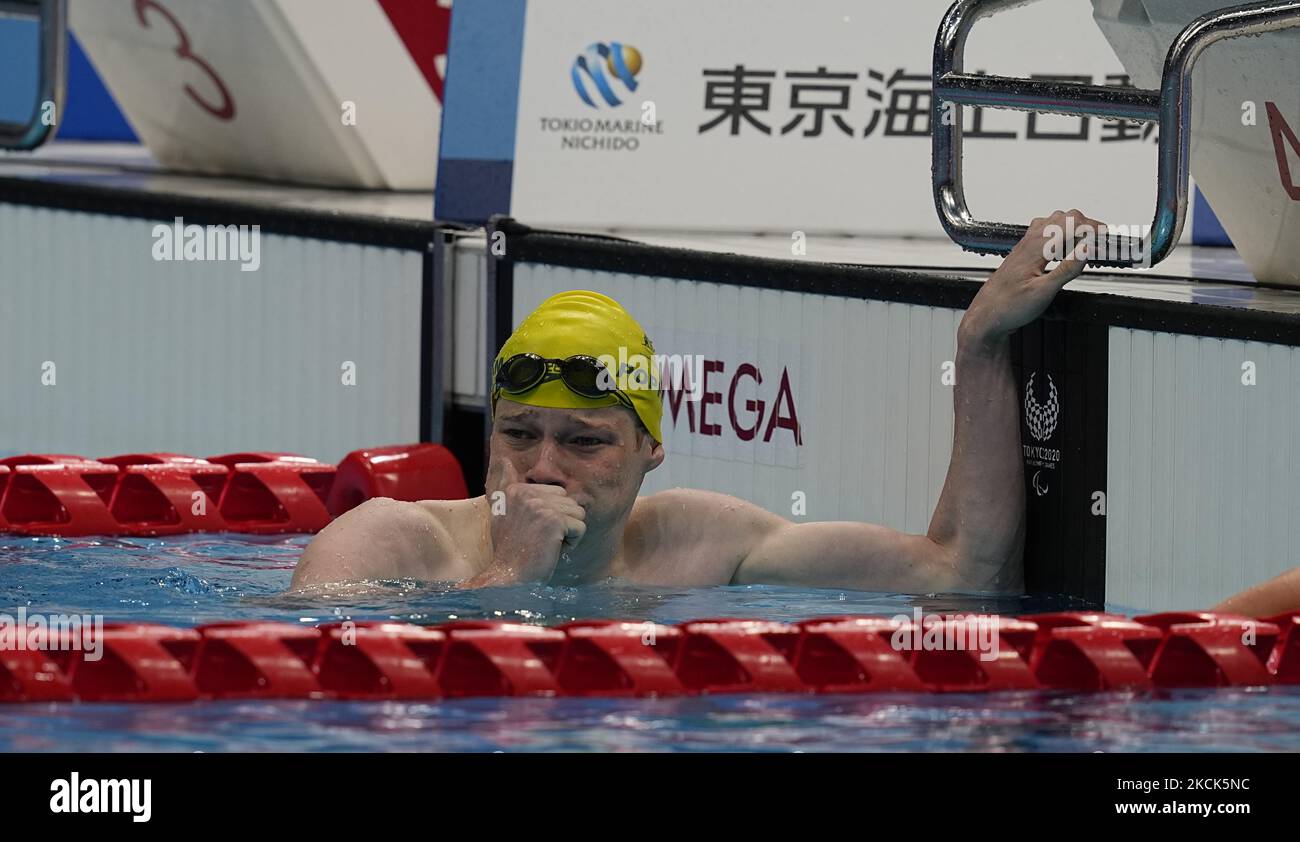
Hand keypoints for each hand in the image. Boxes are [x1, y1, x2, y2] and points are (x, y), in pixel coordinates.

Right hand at [481, 458, 585, 583]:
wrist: (509, 578)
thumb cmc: (510, 550)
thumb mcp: (502, 513)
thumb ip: (504, 486)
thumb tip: (504, 459)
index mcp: (516, 489)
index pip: (557, 494)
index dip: (551, 516)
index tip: (531, 532)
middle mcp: (526, 493)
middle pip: (570, 502)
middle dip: (562, 524)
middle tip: (540, 540)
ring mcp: (540, 506)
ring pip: (578, 514)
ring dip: (568, 534)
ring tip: (546, 545)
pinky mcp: (554, 521)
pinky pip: (581, 528)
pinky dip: (572, 543)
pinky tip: (552, 551)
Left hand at [960, 209, 1105, 346]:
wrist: (986, 316)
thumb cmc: (1008, 307)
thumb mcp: (1044, 292)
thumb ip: (1067, 269)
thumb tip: (1088, 248)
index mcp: (1036, 248)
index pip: (1070, 223)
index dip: (1093, 227)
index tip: (1108, 236)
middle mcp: (1029, 243)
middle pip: (1063, 217)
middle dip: (1086, 224)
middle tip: (1101, 240)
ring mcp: (1024, 247)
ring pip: (1052, 222)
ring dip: (1072, 226)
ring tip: (1086, 243)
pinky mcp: (1022, 255)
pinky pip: (1044, 233)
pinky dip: (1060, 234)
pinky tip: (1064, 248)